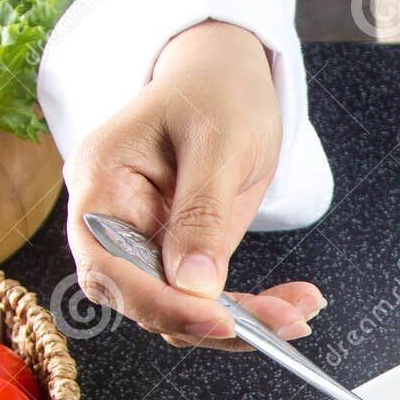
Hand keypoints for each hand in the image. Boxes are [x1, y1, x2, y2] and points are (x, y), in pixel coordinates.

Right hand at [64, 20, 324, 348]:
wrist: (228, 76)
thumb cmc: (214, 88)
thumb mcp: (218, 140)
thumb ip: (202, 212)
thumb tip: (193, 284)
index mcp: (100, 182)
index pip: (109, 265)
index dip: (159, 302)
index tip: (219, 321)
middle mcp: (112, 221)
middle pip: (143, 298)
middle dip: (212, 321)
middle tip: (283, 323)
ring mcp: (145, 242)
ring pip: (178, 309)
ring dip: (240, 324)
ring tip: (299, 315)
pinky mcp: (179, 255)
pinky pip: (205, 299)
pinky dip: (248, 311)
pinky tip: (292, 309)